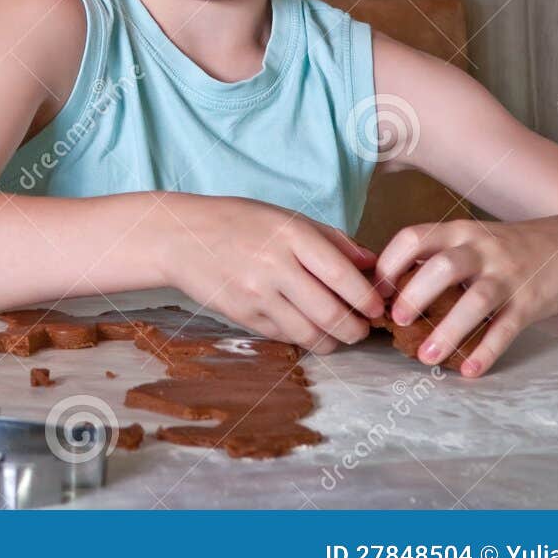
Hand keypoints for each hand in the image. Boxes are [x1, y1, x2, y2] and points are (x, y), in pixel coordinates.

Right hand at [159, 196, 386, 353]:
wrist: (180, 237)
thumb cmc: (237, 221)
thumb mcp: (284, 216)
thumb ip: (330, 240)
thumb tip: (371, 264)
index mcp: (290, 234)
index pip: (342, 275)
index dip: (367, 298)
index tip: (378, 307)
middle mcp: (274, 265)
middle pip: (330, 313)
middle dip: (356, 329)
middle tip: (364, 329)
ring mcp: (256, 294)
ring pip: (310, 334)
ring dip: (334, 341)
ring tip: (341, 335)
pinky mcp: (242, 315)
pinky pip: (284, 336)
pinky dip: (304, 338)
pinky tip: (309, 330)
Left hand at [374, 214, 557, 375]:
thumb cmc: (510, 249)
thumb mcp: (472, 241)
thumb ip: (438, 258)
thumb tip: (389, 289)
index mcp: (458, 232)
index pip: (412, 237)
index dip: (388, 263)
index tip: (374, 291)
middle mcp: (480, 249)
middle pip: (440, 267)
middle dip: (414, 294)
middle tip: (396, 322)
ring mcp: (508, 274)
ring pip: (474, 301)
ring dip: (448, 331)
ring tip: (426, 358)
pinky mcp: (532, 300)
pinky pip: (506, 328)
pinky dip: (487, 350)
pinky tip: (470, 370)